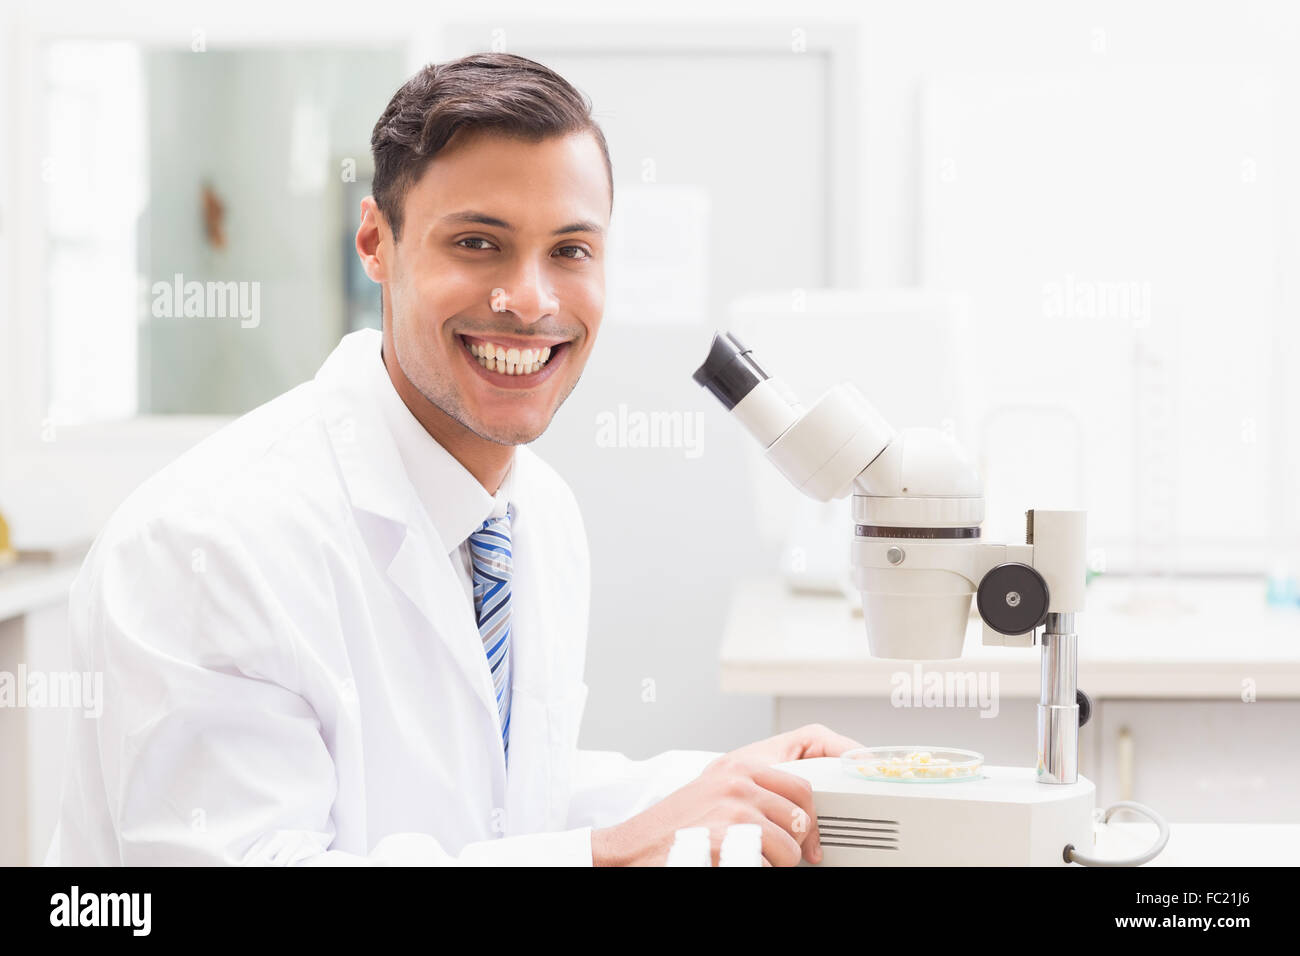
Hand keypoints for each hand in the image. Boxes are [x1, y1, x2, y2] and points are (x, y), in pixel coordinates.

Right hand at [591, 723, 862, 866]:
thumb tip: (805, 805)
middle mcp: (738, 776)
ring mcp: (732, 806)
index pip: (810, 739)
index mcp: (741, 761)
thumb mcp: (717, 790)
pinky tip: (737, 863)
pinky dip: (759, 868)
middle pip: (806, 800)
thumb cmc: (676, 828)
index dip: (845, 752)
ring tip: (756, 859)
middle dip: (807, 833)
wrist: (632, 850)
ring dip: (782, 859)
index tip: (866, 768)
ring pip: (791, 838)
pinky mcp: (725, 837)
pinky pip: (768, 861)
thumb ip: (757, 786)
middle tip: (800, 850)